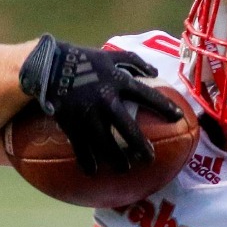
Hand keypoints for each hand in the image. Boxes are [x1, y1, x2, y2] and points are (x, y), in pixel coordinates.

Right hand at [18, 35, 180, 174]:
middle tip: (149, 159)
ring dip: (117, 159)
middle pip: (127, 128)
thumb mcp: (109, 55)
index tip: (178, 118)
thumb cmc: (82, 60)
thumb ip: (133, 62)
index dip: (163, 107)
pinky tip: (94, 171)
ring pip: (105, 143)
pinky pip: (81, 147)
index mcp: (117, 81)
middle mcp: (105, 100)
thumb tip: (155, 73)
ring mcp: (88, 114)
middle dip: (140, 146)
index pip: (146, 95)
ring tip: (125, 168)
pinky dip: (88, 161)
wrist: (48, 67)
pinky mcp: (72, 123)